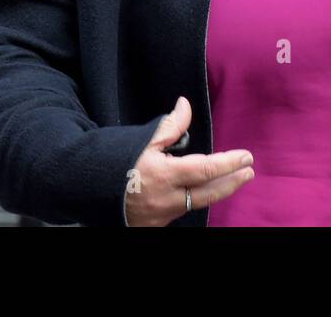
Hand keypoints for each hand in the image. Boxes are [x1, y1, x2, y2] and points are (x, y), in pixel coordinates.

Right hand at [124, 96, 254, 226]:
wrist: (83, 188)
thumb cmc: (113, 160)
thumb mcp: (142, 139)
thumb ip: (170, 125)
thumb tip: (186, 105)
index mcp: (164, 175)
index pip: (207, 170)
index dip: (230, 163)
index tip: (246, 157)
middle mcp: (166, 200)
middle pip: (209, 194)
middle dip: (232, 183)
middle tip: (248, 172)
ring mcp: (160, 216)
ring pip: (193, 204)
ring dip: (211, 191)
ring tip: (226, 179)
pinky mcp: (152, 226)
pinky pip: (177, 212)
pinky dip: (188, 200)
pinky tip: (195, 192)